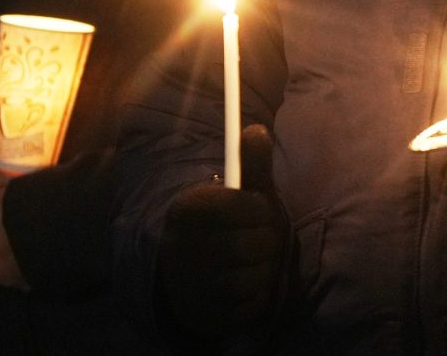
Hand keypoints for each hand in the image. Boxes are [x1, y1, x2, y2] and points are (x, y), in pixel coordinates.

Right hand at [157, 125, 285, 338]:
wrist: (190, 273)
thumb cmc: (226, 224)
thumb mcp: (238, 191)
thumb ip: (251, 163)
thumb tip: (257, 130)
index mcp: (187, 209)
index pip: (238, 207)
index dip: (259, 209)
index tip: (261, 210)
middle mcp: (179, 247)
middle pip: (249, 245)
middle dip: (267, 241)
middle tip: (266, 239)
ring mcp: (187, 285)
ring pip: (249, 279)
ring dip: (264, 271)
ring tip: (258, 261)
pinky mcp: (200, 315)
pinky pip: (247, 308)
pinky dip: (257, 298)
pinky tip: (250, 284)